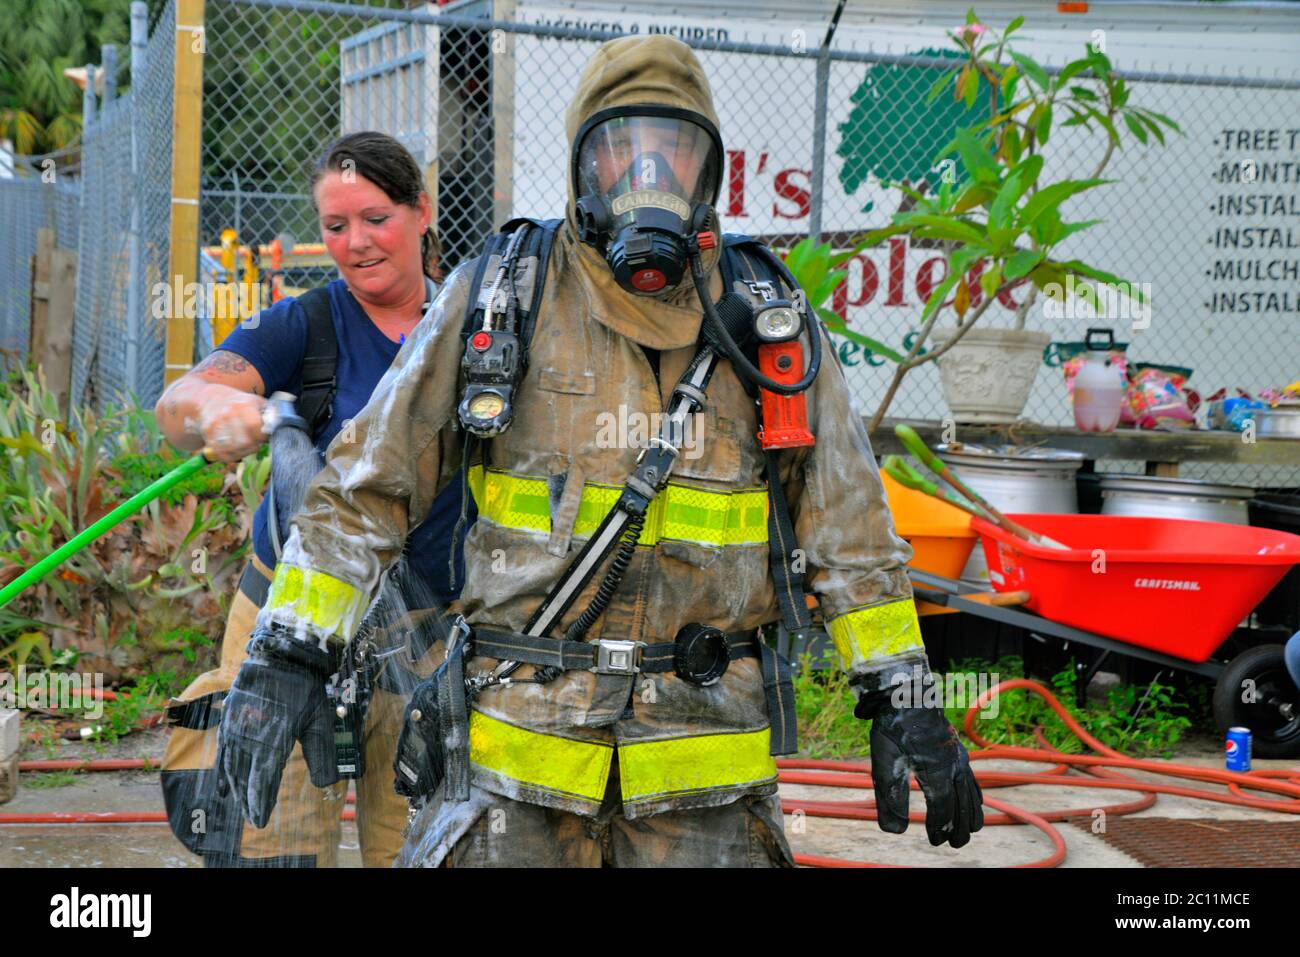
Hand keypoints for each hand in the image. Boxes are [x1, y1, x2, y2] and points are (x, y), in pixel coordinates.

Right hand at [199, 390, 267, 462]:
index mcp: (243, 406)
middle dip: (255, 445)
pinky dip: (232, 456)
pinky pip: (223, 455)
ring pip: (235, 450)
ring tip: (247, 445)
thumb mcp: (255, 401)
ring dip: (245, 451)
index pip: (255, 426)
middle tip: (256, 441)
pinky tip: (237, 449)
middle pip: (246, 442)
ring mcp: (215, 427)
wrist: (207, 400)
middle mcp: (227, 416)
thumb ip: (270, 413)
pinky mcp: (208, 437)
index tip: (265, 436)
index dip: (263, 435)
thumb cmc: (238, 402)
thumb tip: (282, 427)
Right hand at [215, 627, 338, 827]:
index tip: (260, 821)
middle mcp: (251, 731)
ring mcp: (238, 721)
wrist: (286, 647)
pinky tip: (223, 780)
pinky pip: (225, 744)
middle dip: (248, 798)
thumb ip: (323, 751)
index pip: (263, 777)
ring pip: (232, 762)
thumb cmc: (308, 682)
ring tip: (237, 804)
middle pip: (245, 774)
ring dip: (234, 785)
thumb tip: (326, 785)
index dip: (260, 800)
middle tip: (251, 818)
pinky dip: (223, 765)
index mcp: (274, 735)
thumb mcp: (322, 716)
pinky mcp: (232, 711)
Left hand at [861, 701, 983, 847]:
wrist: (906, 693)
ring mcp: (958, 757)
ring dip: (971, 813)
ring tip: (970, 831)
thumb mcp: (884, 763)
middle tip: (956, 845)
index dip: (940, 827)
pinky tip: (975, 800)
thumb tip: (894, 831)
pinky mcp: (957, 749)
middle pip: (961, 804)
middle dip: (959, 826)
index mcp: (936, 771)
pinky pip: (972, 777)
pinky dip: (975, 794)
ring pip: (971, 792)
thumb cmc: (893, 727)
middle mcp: (953, 766)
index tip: (935, 841)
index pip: (942, 808)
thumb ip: (889, 797)